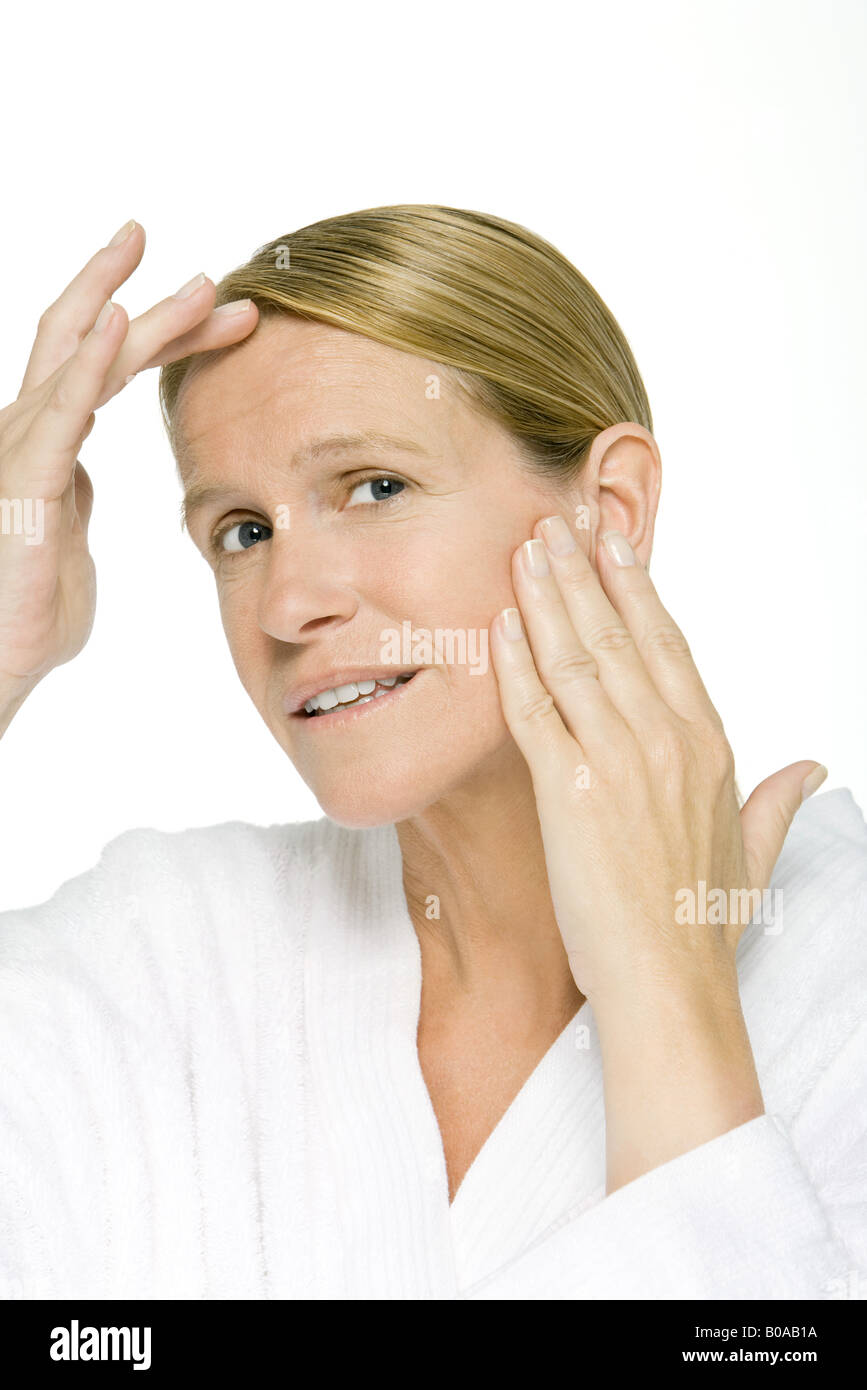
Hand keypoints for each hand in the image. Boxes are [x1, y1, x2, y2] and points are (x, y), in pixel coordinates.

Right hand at [0, 219, 257, 732]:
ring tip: (204, 284)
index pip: (110, 367)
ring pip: (86, 357)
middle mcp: (32, 429)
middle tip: (222, 280)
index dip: (163, 333)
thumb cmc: (30, 613)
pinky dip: (92, 359)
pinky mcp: (26, 476)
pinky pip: (63, 406)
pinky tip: (122, 318)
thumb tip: (90, 484)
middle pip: (97, 343)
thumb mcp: (71, 541)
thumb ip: (80, 502)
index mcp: (51, 442)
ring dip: (148, 315)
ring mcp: (23, 445)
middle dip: (162, 307)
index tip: (221, 313)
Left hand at [490, 515, 825, 1190]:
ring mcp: (619, 760)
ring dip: (547, 596)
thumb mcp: (752, 853)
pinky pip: (535, 709)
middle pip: (619, 634)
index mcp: (710, 745)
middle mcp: (668, 740)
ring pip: (576, 657)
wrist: (671, 988)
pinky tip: (499, 622)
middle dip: (585, 570)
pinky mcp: (570, 791)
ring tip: (526, 548)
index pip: (669, 645)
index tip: (615, 544)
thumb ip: (776, 801)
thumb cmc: (703, 927)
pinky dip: (513, 662)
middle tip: (558, 519)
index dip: (637, 589)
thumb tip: (813, 769)